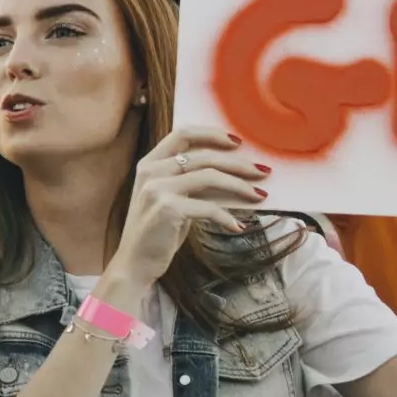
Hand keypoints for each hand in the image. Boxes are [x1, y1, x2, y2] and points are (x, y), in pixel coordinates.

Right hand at [106, 127, 271, 292]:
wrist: (134, 263)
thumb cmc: (157, 231)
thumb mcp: (170, 198)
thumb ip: (190, 181)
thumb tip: (234, 173)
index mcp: (149, 164)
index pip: (182, 134)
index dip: (212, 134)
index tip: (238, 142)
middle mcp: (151, 172)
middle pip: (204, 155)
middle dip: (239, 163)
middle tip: (263, 172)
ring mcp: (156, 190)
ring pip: (210, 177)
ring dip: (240, 185)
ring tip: (259, 195)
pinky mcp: (167, 209)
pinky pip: (209, 207)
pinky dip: (227, 217)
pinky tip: (238, 226)